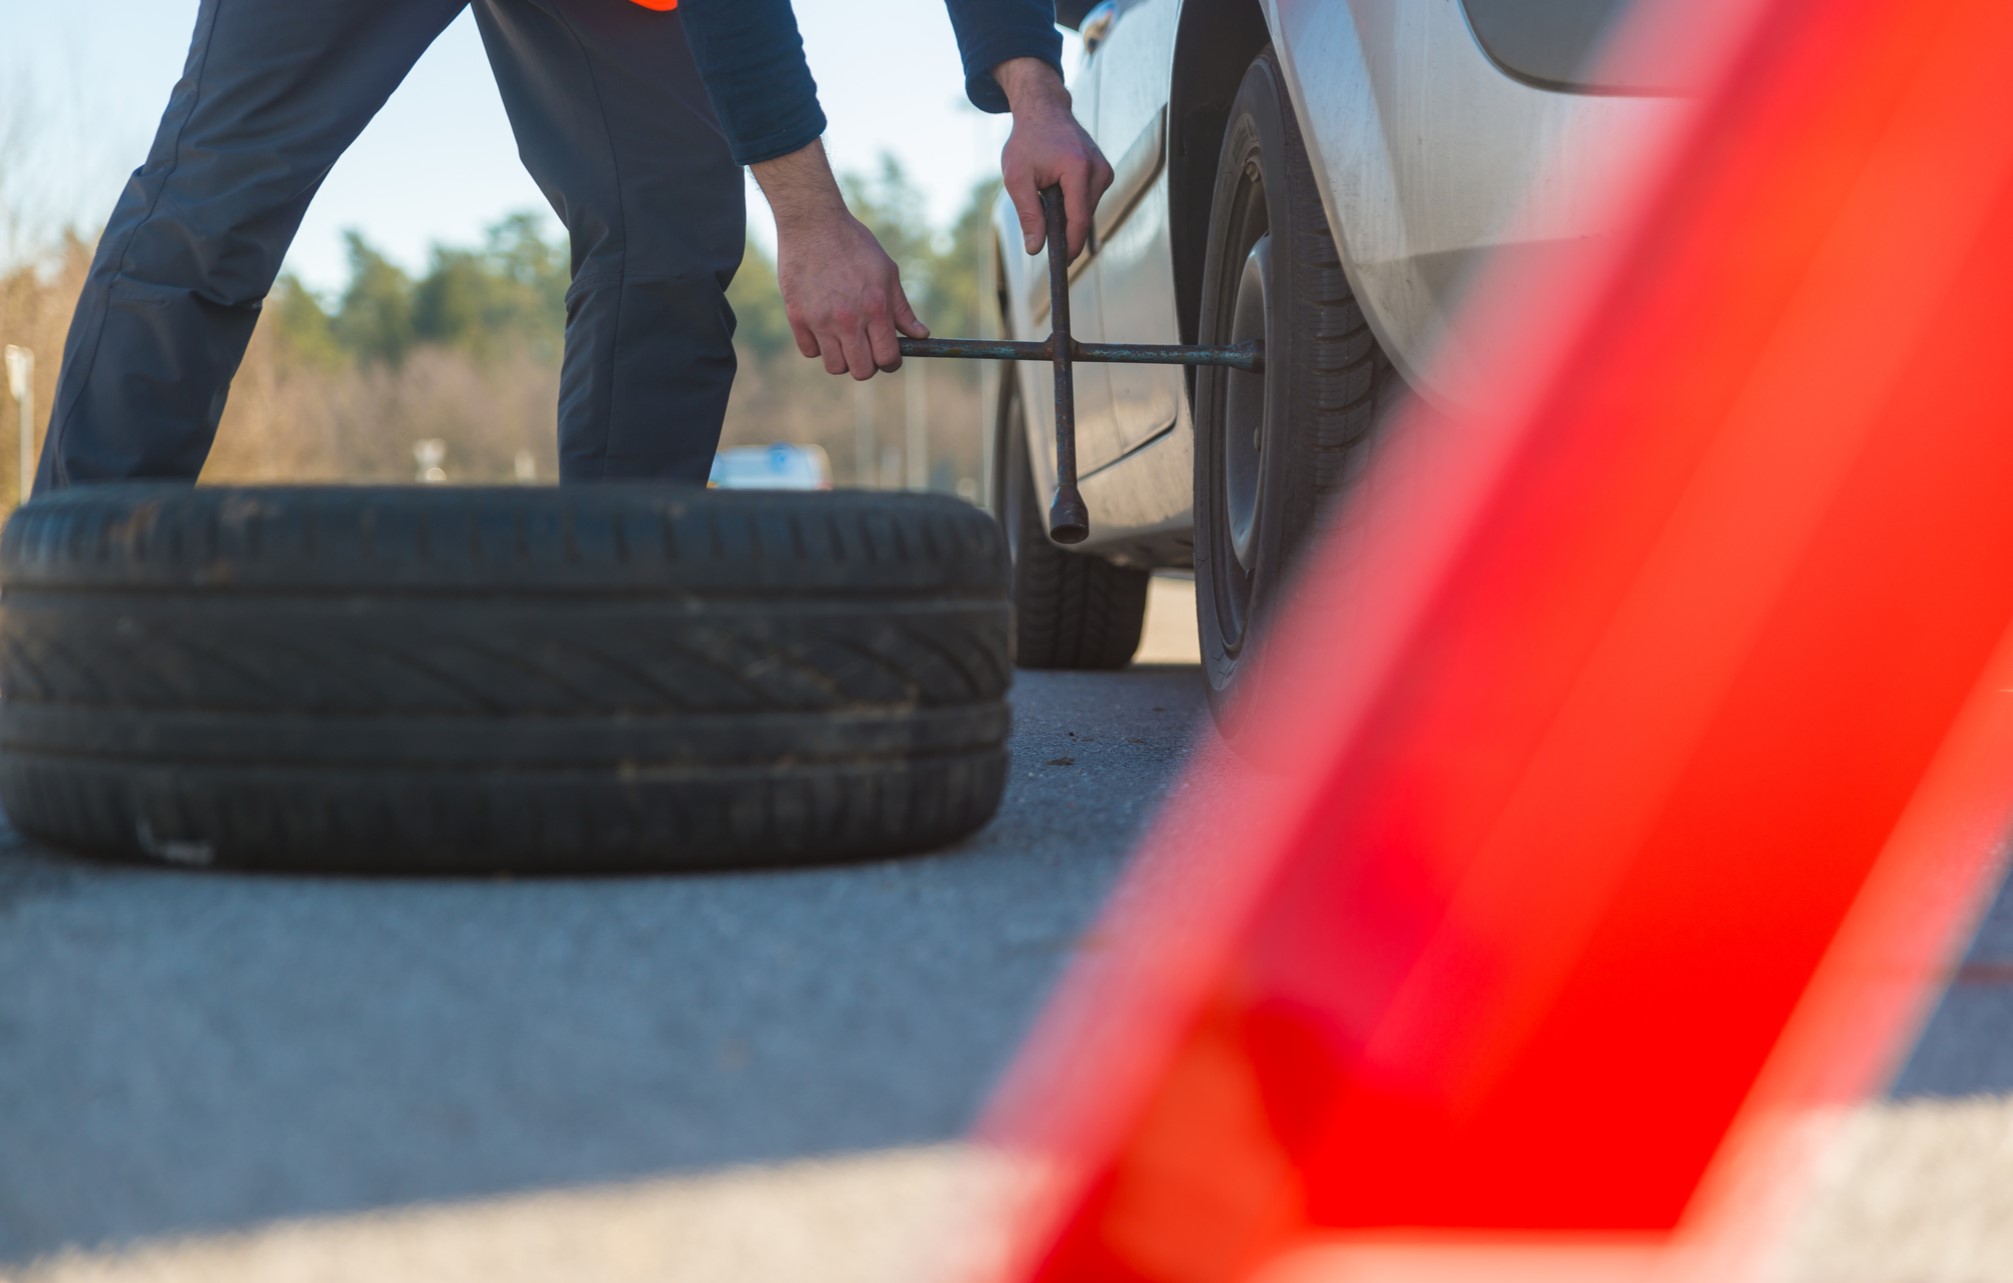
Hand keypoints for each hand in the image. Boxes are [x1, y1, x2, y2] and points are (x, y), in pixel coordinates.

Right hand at [752, 140, 927, 379]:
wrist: (813, 223)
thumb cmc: (854, 244)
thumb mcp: (887, 272)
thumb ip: (902, 309)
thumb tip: (921, 336)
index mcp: (876, 309)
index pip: (887, 358)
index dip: (890, 362)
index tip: (887, 355)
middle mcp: (848, 319)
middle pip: (862, 371)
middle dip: (867, 364)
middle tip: (865, 348)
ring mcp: (820, 320)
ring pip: (835, 366)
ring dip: (842, 358)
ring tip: (843, 338)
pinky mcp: (796, 316)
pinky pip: (809, 351)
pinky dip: (817, 346)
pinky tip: (822, 328)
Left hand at [994, 57, 1114, 263]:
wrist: (1044, 110)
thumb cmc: (1027, 141)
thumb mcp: (1017, 178)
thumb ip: (1028, 215)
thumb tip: (1036, 249)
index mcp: (1078, 170)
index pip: (1079, 220)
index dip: (1070, 247)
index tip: (1061, 264)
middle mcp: (1099, 170)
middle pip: (1083, 219)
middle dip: (1063, 228)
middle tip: (1040, 228)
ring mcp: (1105, 171)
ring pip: (1086, 212)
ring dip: (1066, 214)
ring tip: (1046, 194)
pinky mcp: (1104, 173)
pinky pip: (1088, 201)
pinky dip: (1072, 203)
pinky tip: (1057, 189)